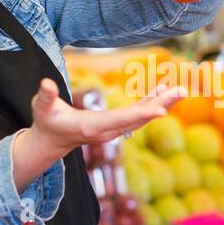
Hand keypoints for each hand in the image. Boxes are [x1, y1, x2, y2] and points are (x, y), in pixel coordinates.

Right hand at [11, 78, 184, 187]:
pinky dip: (151, 101)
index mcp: (92, 126)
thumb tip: (45, 83)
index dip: (143, 114)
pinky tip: (162, 90)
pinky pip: (137, 113)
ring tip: (180, 90)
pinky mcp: (115, 123)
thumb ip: (44, 96)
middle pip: (139, 117)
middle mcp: (108, 130)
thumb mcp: (41, 108)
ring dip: (162, 102)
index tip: (164, 111)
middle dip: (161, 105)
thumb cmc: (46, 122)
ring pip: (142, 115)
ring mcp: (113, 128)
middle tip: (182, 91)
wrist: (51, 141)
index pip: (122, 120)